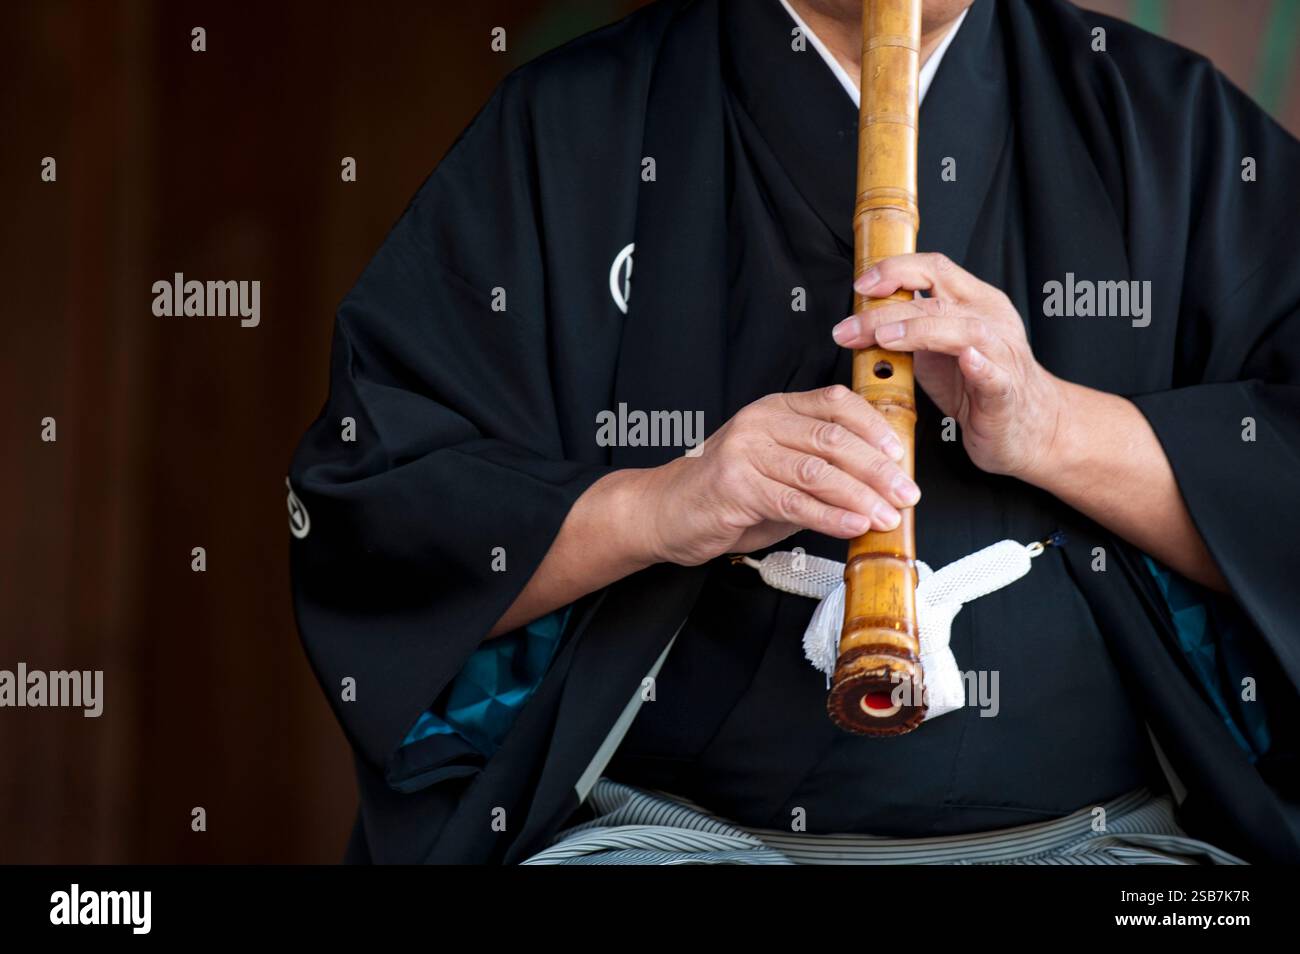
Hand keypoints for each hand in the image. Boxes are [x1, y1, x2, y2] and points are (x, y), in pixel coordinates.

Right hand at [639, 386, 922, 565]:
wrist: (665, 511)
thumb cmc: (726, 493)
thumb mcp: (778, 470)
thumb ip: (821, 471)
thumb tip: (878, 486)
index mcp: (776, 409)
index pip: (835, 403)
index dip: (874, 427)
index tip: (901, 454)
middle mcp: (761, 422)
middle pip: (833, 438)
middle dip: (878, 468)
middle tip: (906, 493)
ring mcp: (746, 451)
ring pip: (818, 470)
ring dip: (861, 495)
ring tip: (887, 515)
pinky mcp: (736, 486)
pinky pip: (794, 500)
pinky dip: (831, 515)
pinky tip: (854, 525)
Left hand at [832, 253, 1065, 480]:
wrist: (1028, 427)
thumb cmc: (976, 388)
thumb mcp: (936, 350)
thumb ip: (907, 328)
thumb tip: (860, 318)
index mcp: (973, 302)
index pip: (934, 268)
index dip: (895, 270)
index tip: (860, 288)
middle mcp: (989, 320)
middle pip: (936, 299)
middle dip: (884, 311)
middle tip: (846, 330)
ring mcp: (1001, 354)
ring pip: (962, 329)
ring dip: (919, 330)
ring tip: (884, 338)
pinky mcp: (1006, 391)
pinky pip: (994, 373)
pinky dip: (979, 365)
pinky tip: (966, 360)